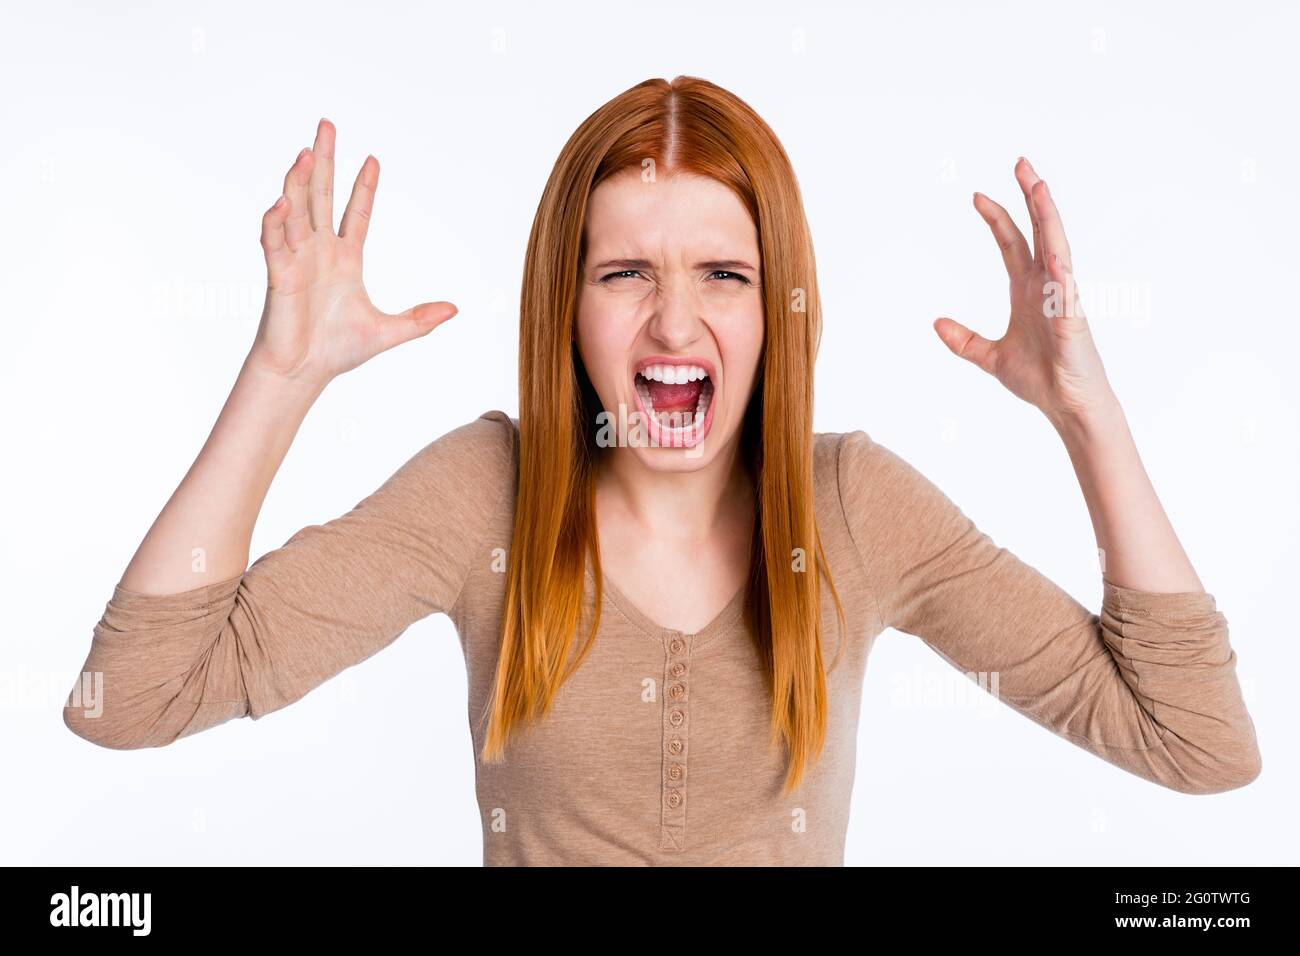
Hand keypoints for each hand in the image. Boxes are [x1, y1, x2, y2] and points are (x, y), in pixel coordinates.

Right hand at [249, 118, 457, 386]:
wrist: (304, 373)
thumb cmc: (337, 351)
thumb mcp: (390, 331)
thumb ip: (420, 320)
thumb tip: (456, 310)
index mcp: (346, 259)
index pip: (356, 213)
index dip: (364, 187)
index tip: (373, 159)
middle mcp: (319, 251)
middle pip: (322, 195)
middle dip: (325, 160)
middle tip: (327, 124)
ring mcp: (297, 259)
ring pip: (297, 210)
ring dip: (300, 181)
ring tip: (307, 152)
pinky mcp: (279, 275)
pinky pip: (274, 241)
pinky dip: (276, 222)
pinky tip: (282, 201)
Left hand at [933, 157, 1114, 427]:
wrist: (1067, 408)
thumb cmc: (1040, 380)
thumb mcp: (990, 357)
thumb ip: (964, 341)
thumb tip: (936, 324)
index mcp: (1027, 290)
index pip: (1011, 244)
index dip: (997, 219)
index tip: (976, 196)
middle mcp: (1047, 286)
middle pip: (1040, 231)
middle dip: (1030, 198)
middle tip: (1020, 163)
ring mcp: (1062, 298)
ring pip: (1056, 247)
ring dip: (1048, 216)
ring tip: (1038, 186)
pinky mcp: (1074, 318)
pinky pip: (1066, 286)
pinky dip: (1059, 264)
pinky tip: (1052, 245)